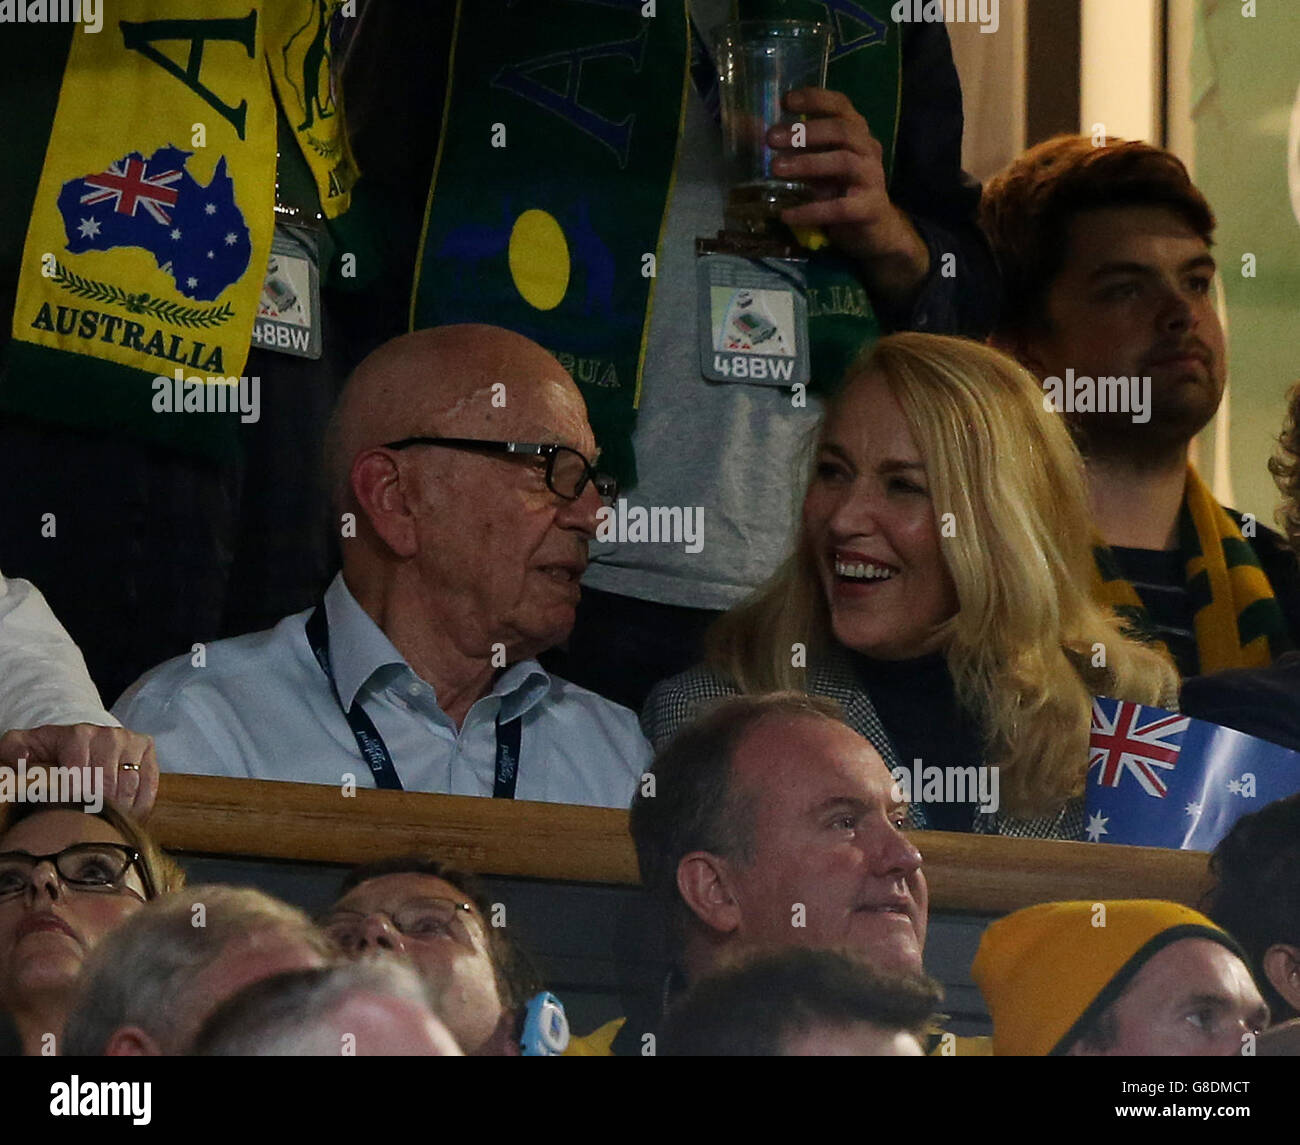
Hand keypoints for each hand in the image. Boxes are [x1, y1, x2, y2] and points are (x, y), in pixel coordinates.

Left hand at [0, 724, 158, 820]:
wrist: (82, 739)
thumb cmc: (51, 751)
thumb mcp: (25, 747)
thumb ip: (13, 752)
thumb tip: (20, 760)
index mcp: (77, 735)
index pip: (78, 776)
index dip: (71, 801)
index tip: (66, 815)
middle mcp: (109, 735)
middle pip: (106, 785)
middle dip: (95, 810)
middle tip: (86, 824)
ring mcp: (131, 742)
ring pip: (129, 787)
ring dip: (118, 812)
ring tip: (106, 823)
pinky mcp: (147, 750)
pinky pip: (149, 785)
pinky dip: (140, 806)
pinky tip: (128, 817)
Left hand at [768, 88, 930, 300]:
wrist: (874, 230)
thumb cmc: (841, 191)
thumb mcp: (817, 165)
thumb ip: (793, 149)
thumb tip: (748, 130)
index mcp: (857, 132)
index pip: (840, 105)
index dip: (815, 99)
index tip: (785, 102)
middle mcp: (868, 149)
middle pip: (841, 130)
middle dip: (805, 132)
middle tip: (771, 138)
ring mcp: (872, 177)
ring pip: (842, 162)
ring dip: (806, 163)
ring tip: (775, 169)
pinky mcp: (868, 208)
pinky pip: (838, 207)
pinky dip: (810, 210)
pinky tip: (786, 215)